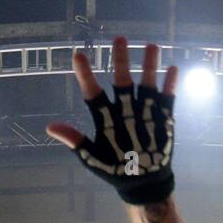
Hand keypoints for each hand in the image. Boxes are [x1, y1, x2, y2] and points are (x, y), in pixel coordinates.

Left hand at [46, 37, 177, 204]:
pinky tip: (172, 69)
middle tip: (119, 38)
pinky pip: (167, 99)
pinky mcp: (163, 119)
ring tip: (151, 46)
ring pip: (146, 84)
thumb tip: (50, 127)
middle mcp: (124, 109)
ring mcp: (144, 112)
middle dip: (120, 61)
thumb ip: (76, 141)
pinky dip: (169, 85)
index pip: (93, 93)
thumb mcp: (92, 158)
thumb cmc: (115, 170)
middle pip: (122, 81)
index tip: (78, 56)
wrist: (143, 184)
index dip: (86, 75)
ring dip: (149, 66)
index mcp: (105, 117)